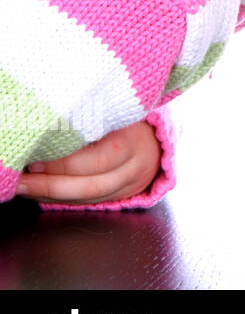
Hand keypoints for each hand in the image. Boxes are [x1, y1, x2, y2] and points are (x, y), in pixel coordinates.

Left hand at [16, 119, 162, 204]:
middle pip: (90, 184)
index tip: (33, 159)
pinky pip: (90, 202)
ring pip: (89, 198)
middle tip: (21, 181)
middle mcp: (136, 166)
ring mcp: (132, 184)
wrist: (155, 134)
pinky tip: (41, 194)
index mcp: (133, 141)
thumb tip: (43, 131)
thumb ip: (85, 121)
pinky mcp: (124, 195)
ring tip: (25, 189)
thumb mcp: (112, 111)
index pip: (96, 159)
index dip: (62, 163)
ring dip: (51, 196)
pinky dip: (62, 200)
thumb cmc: (127, 117)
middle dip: (50, 185)